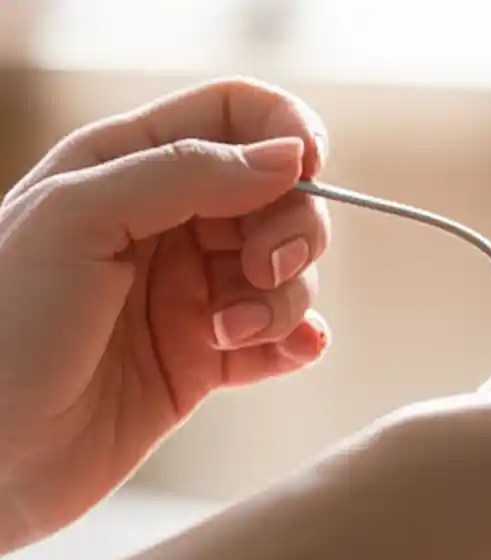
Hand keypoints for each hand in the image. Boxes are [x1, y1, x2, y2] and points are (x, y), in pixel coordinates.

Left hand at [0, 78, 329, 544]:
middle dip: (292, 230)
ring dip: (284, 299)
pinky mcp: (205, 361)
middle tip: (262, 270)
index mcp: (126, 166)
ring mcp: (189, 294)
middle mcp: (165, 223)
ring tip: (229, 333)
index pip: (234, 115)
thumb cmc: (1, 329)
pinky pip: (283, 338)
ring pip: (289, 270)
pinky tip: (282, 355)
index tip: (308, 169)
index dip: (284, 130)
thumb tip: (291, 156)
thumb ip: (184, 173)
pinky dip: (296, 342)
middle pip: (280, 195)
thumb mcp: (77, 220)